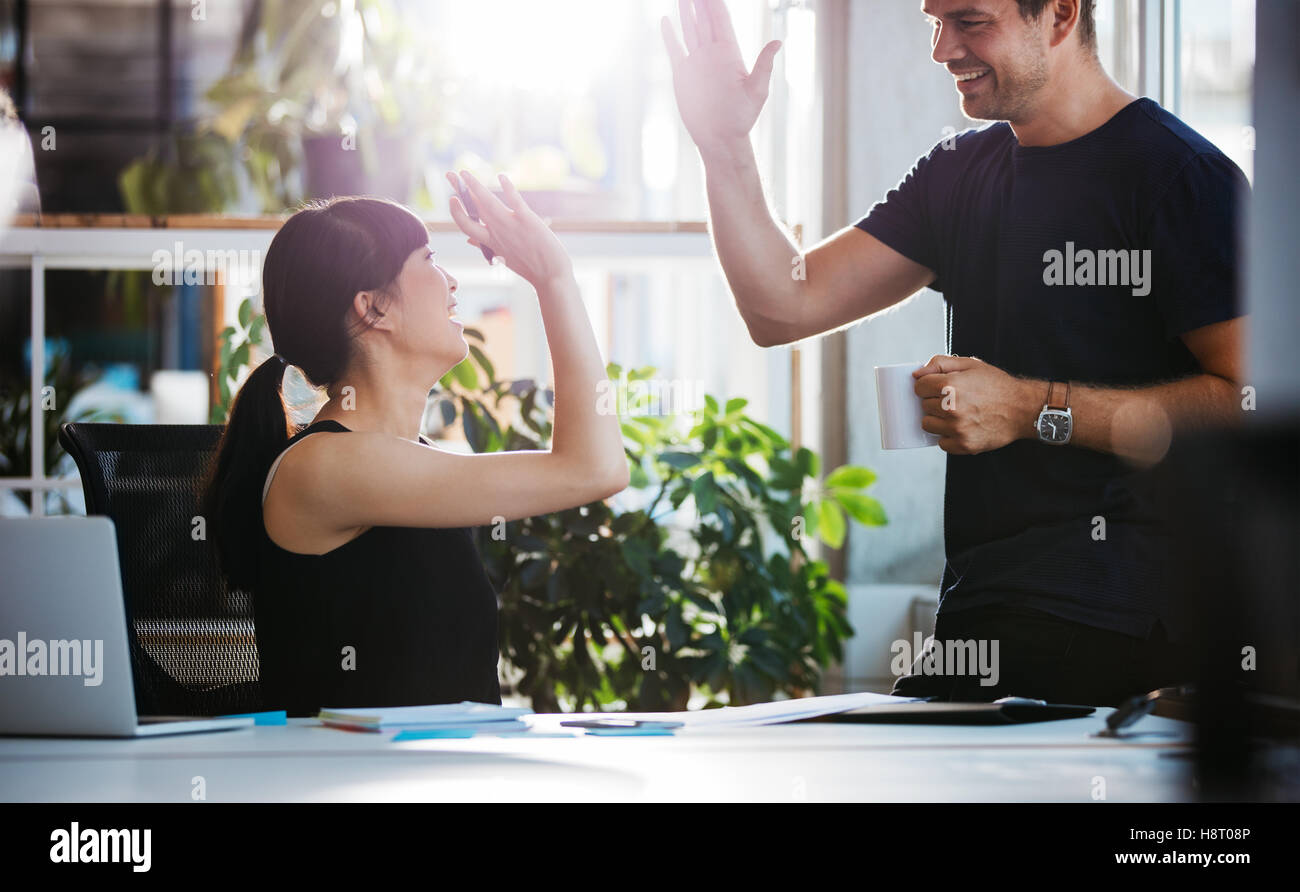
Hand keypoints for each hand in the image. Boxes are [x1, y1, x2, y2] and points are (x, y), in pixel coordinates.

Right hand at [446, 170, 573, 289]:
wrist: (551, 277)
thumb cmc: (529, 267)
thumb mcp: (503, 257)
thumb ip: (484, 246)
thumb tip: (468, 239)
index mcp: (490, 241)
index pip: (466, 225)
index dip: (456, 212)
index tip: (452, 199)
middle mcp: (497, 232)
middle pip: (473, 208)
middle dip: (460, 190)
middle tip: (449, 174)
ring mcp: (511, 225)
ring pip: (487, 202)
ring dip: (474, 186)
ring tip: (463, 173)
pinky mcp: (528, 220)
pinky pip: (515, 201)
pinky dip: (508, 189)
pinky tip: (501, 177)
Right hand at [661, 0, 781, 157]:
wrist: (720, 138)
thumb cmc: (742, 118)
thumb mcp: (757, 91)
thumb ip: (764, 66)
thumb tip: (778, 42)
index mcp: (730, 53)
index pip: (721, 20)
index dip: (715, 2)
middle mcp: (713, 54)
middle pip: (705, 19)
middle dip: (700, 2)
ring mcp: (697, 63)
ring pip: (690, 30)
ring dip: (686, 12)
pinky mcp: (683, 74)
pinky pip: (675, 49)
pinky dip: (669, 35)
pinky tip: (666, 21)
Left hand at [913, 355, 1036, 454]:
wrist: (1023, 409)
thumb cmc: (996, 385)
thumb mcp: (970, 365)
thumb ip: (940, 363)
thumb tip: (916, 373)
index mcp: (950, 385)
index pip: (919, 387)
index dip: (928, 385)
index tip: (938, 386)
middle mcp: (951, 408)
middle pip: (923, 406)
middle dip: (934, 401)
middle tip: (953, 399)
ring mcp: (957, 429)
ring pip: (928, 425)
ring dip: (938, 420)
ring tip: (956, 414)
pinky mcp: (964, 445)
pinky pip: (941, 443)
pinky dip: (948, 436)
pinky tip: (962, 427)